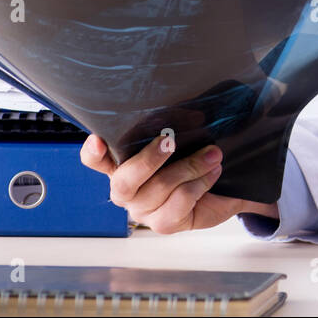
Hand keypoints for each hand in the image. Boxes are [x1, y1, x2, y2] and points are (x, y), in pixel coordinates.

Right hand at [80, 133, 278, 233]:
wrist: (225, 192)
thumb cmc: (198, 160)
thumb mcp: (189, 139)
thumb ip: (183, 123)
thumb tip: (206, 93)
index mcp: (122, 164)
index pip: (96, 161)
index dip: (92, 153)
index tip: (98, 139)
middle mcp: (127, 190)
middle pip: (125, 180)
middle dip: (149, 159)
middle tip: (170, 140)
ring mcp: (143, 209)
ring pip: (160, 189)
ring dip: (189, 168)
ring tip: (214, 154)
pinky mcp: (164, 224)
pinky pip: (180, 202)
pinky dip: (200, 184)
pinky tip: (214, 173)